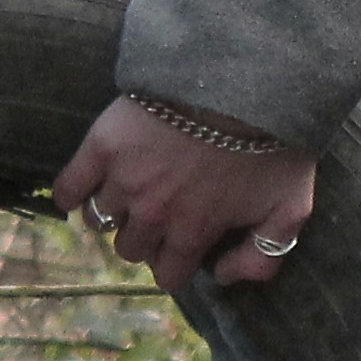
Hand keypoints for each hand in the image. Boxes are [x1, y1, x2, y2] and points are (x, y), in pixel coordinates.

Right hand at [54, 96, 322, 292]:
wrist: (242, 83)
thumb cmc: (273, 142)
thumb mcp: (291, 206)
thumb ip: (265, 253)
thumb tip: (226, 278)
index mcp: (193, 232)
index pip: (169, 275)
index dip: (177, 266)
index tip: (183, 249)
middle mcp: (152, 215)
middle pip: (132, 249)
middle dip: (147, 240)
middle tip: (161, 216)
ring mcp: (123, 181)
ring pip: (101, 221)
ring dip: (114, 216)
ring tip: (129, 197)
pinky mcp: (101, 148)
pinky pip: (69, 187)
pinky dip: (71, 194)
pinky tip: (82, 192)